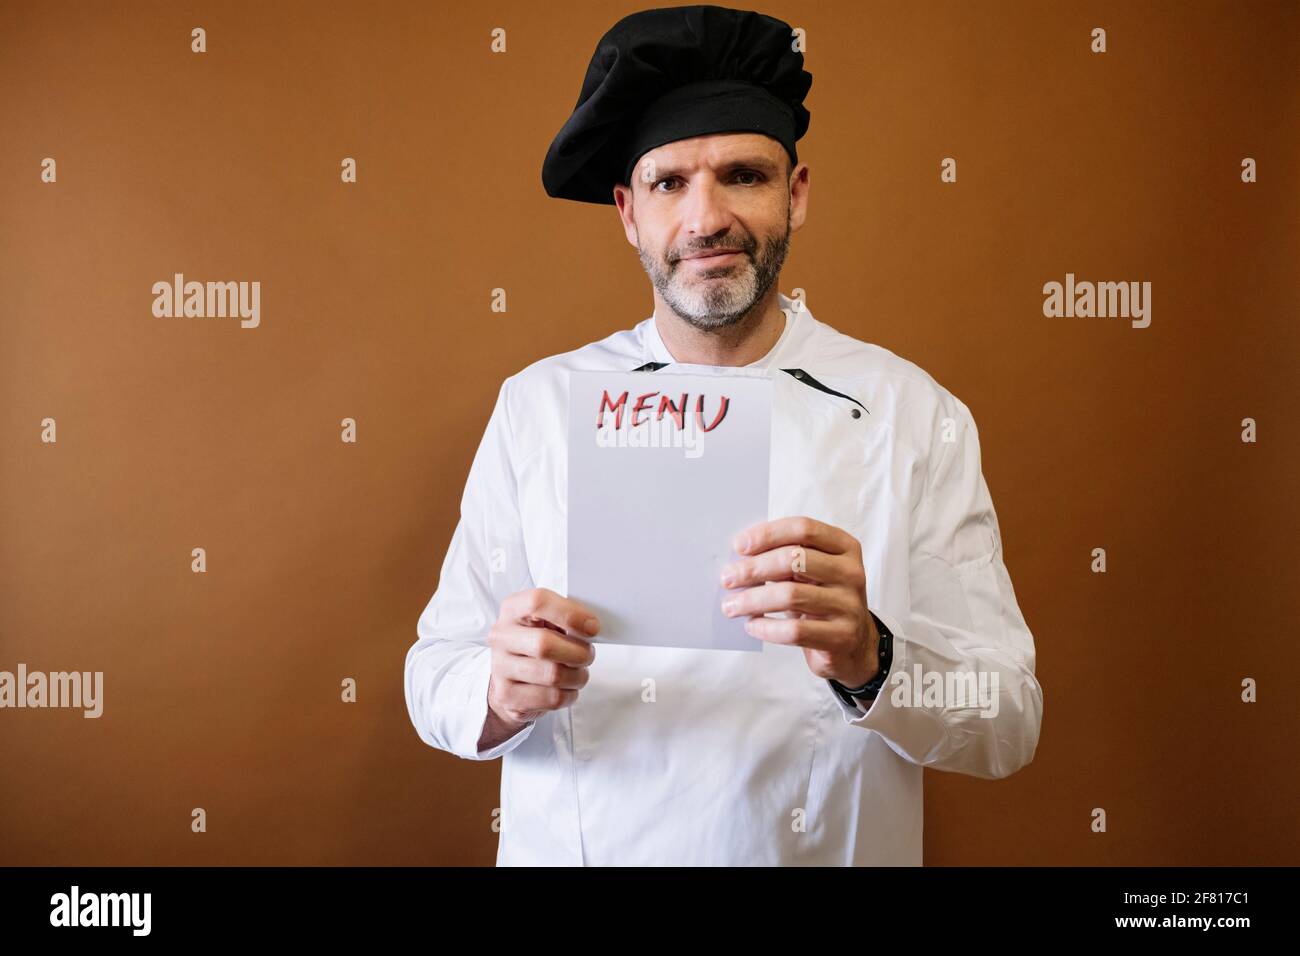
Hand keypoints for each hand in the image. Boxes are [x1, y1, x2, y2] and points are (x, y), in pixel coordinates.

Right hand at [479, 588, 598, 751]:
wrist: (509, 676)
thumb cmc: (535, 642)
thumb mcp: (548, 620)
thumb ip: (566, 617)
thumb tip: (591, 626)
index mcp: (512, 609)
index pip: (537, 602)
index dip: (571, 614)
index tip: (592, 627)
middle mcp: (502, 636)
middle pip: (544, 644)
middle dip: (578, 652)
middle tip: (587, 654)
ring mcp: (501, 667)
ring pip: (553, 675)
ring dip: (577, 676)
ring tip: (577, 671)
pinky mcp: (507, 695)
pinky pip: (552, 698)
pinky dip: (569, 694)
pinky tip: (566, 687)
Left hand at [719, 516, 879, 687]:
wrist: (853, 644)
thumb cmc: (821, 599)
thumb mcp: (810, 572)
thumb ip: (785, 557)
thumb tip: (739, 554)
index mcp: (844, 547)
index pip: (804, 529)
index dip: (768, 534)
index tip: (738, 546)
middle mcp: (851, 572)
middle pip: (795, 559)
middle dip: (754, 568)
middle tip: (727, 578)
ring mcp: (850, 605)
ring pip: (791, 595)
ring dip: (753, 600)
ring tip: (731, 606)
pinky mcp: (842, 636)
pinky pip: (795, 630)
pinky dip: (767, 628)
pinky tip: (752, 625)